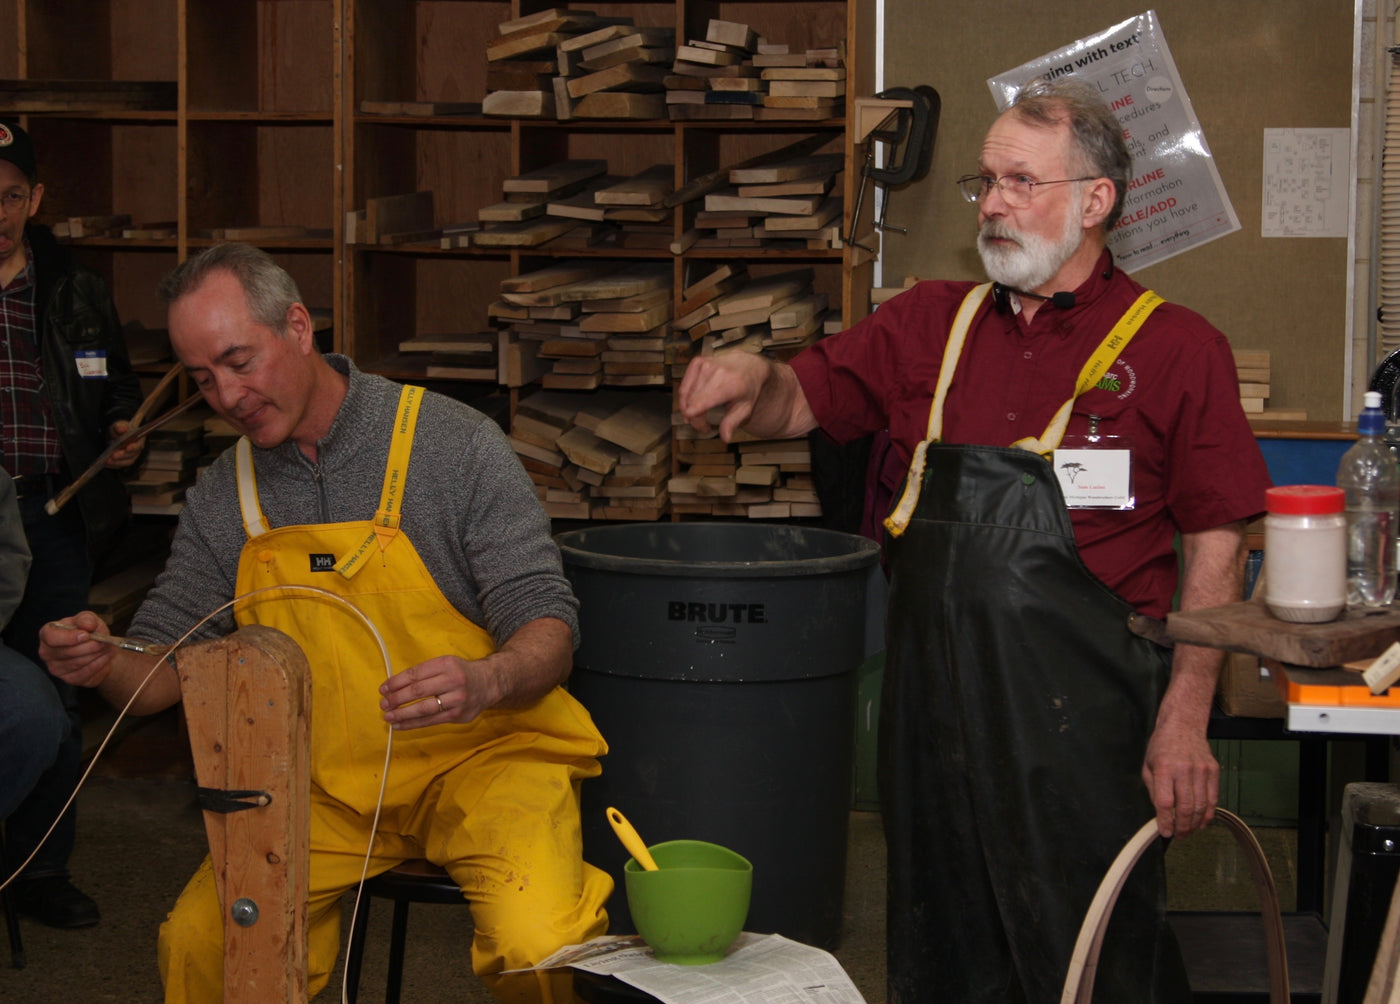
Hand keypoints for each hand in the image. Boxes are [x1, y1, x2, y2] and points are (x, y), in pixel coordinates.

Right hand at [39, 611, 116, 687]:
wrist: (99, 649)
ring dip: (96, 654)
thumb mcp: (89, 619)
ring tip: (106, 647)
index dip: (69, 637)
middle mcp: (47, 652)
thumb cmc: (90, 631)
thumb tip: (87, 625)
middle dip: (89, 646)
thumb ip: (87, 619)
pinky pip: (86, 673)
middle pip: (67, 652)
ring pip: (78, 663)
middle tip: (103, 641)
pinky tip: (104, 657)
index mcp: (48, 633)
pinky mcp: (69, 679)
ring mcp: (56, 668)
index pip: (51, 637)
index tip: (86, 635)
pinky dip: (99, 664)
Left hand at [105, 420, 144, 468]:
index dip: (134, 447)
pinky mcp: (124, 461)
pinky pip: (120, 465)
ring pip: (126, 462)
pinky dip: (113, 465)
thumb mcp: (119, 425)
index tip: (127, 448)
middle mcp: (137, 450)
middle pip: (132, 455)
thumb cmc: (120, 429)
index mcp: (139, 439)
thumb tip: (121, 429)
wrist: (116, 435)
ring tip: (108, 461)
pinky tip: (106, 464)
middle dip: (122, 456)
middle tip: (113, 455)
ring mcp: (131, 456)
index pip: (138, 445)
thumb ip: (120, 426)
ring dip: (117, 462)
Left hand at [379, 654, 500, 730]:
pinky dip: (413, 724)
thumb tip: (394, 687)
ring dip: (402, 714)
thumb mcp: (445, 663)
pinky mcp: (457, 715)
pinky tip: (400, 725)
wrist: (489, 683)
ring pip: (423, 709)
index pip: (415, 674)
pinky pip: (431, 721)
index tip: (383, 689)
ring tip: (388, 717)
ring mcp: (457, 700)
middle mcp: (453, 681)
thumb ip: (424, 673)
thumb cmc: (460, 673)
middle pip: (418, 691)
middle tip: (383, 704)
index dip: (396, 682)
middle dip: (397, 699)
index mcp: (446, 664)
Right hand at [676, 354, 766, 439]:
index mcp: (729, 384)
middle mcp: (715, 371)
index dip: (697, 421)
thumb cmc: (747, 389)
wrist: (747, 365)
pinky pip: (684, 386)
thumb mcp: (746, 408)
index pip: (701, 404)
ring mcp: (704, 364)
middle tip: (705, 426)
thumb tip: (725, 438)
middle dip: (695, 419)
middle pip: (692, 403)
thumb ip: (733, 422)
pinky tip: (694, 404)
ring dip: (688, 409)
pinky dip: (686, 398)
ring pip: (685, 395)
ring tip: (699, 416)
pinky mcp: (697, 362)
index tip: (705, 429)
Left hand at [1141, 716, 1218, 837]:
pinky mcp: (1213, 771)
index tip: (1165, 832)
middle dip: (1182, 827)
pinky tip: (1202, 821)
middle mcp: (1184, 770)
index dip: (1166, 821)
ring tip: (1189, 831)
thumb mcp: (1148, 765)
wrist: (1183, 726)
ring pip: (1201, 806)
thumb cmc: (1162, 746)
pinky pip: (1213, 798)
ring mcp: (1201, 770)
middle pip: (1186, 807)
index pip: (1165, 802)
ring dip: (1195, 823)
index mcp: (1164, 768)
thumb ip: (1154, 790)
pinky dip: (1208, 814)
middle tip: (1179, 836)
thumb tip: (1161, 813)